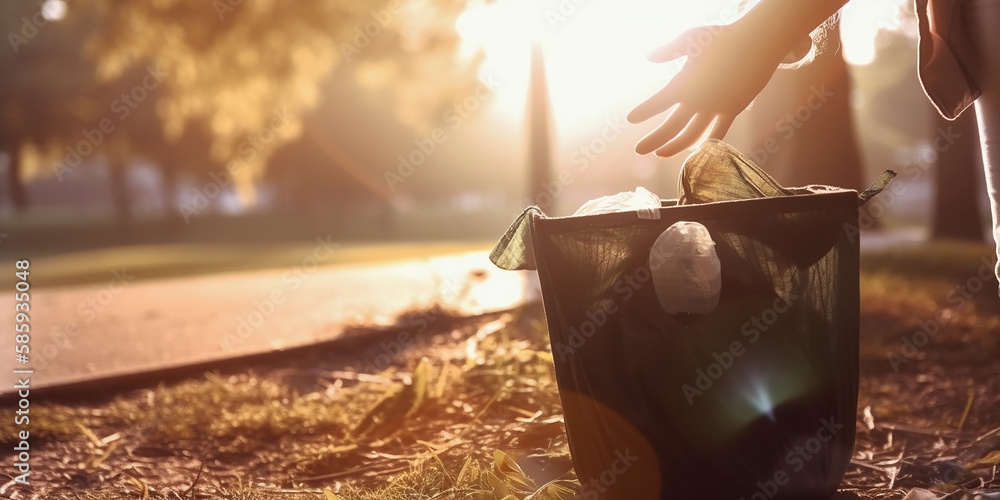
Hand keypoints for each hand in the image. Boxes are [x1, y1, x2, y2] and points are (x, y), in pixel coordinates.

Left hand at [628, 22, 786, 156]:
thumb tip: (648, 57)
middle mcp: (697, 100)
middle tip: (639, 150)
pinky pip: (718, 133)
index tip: (630, 119)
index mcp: (684, 83)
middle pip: (671, 127)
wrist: (757, 42)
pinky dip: (705, 143)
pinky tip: (695, 150)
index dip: (644, 111)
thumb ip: (669, 50)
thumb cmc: (722, 37)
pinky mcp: (732, 110)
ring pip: (692, 136)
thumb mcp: (691, 39)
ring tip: (661, 154)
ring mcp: (716, 108)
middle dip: (654, 140)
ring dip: (675, 147)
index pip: (658, 102)